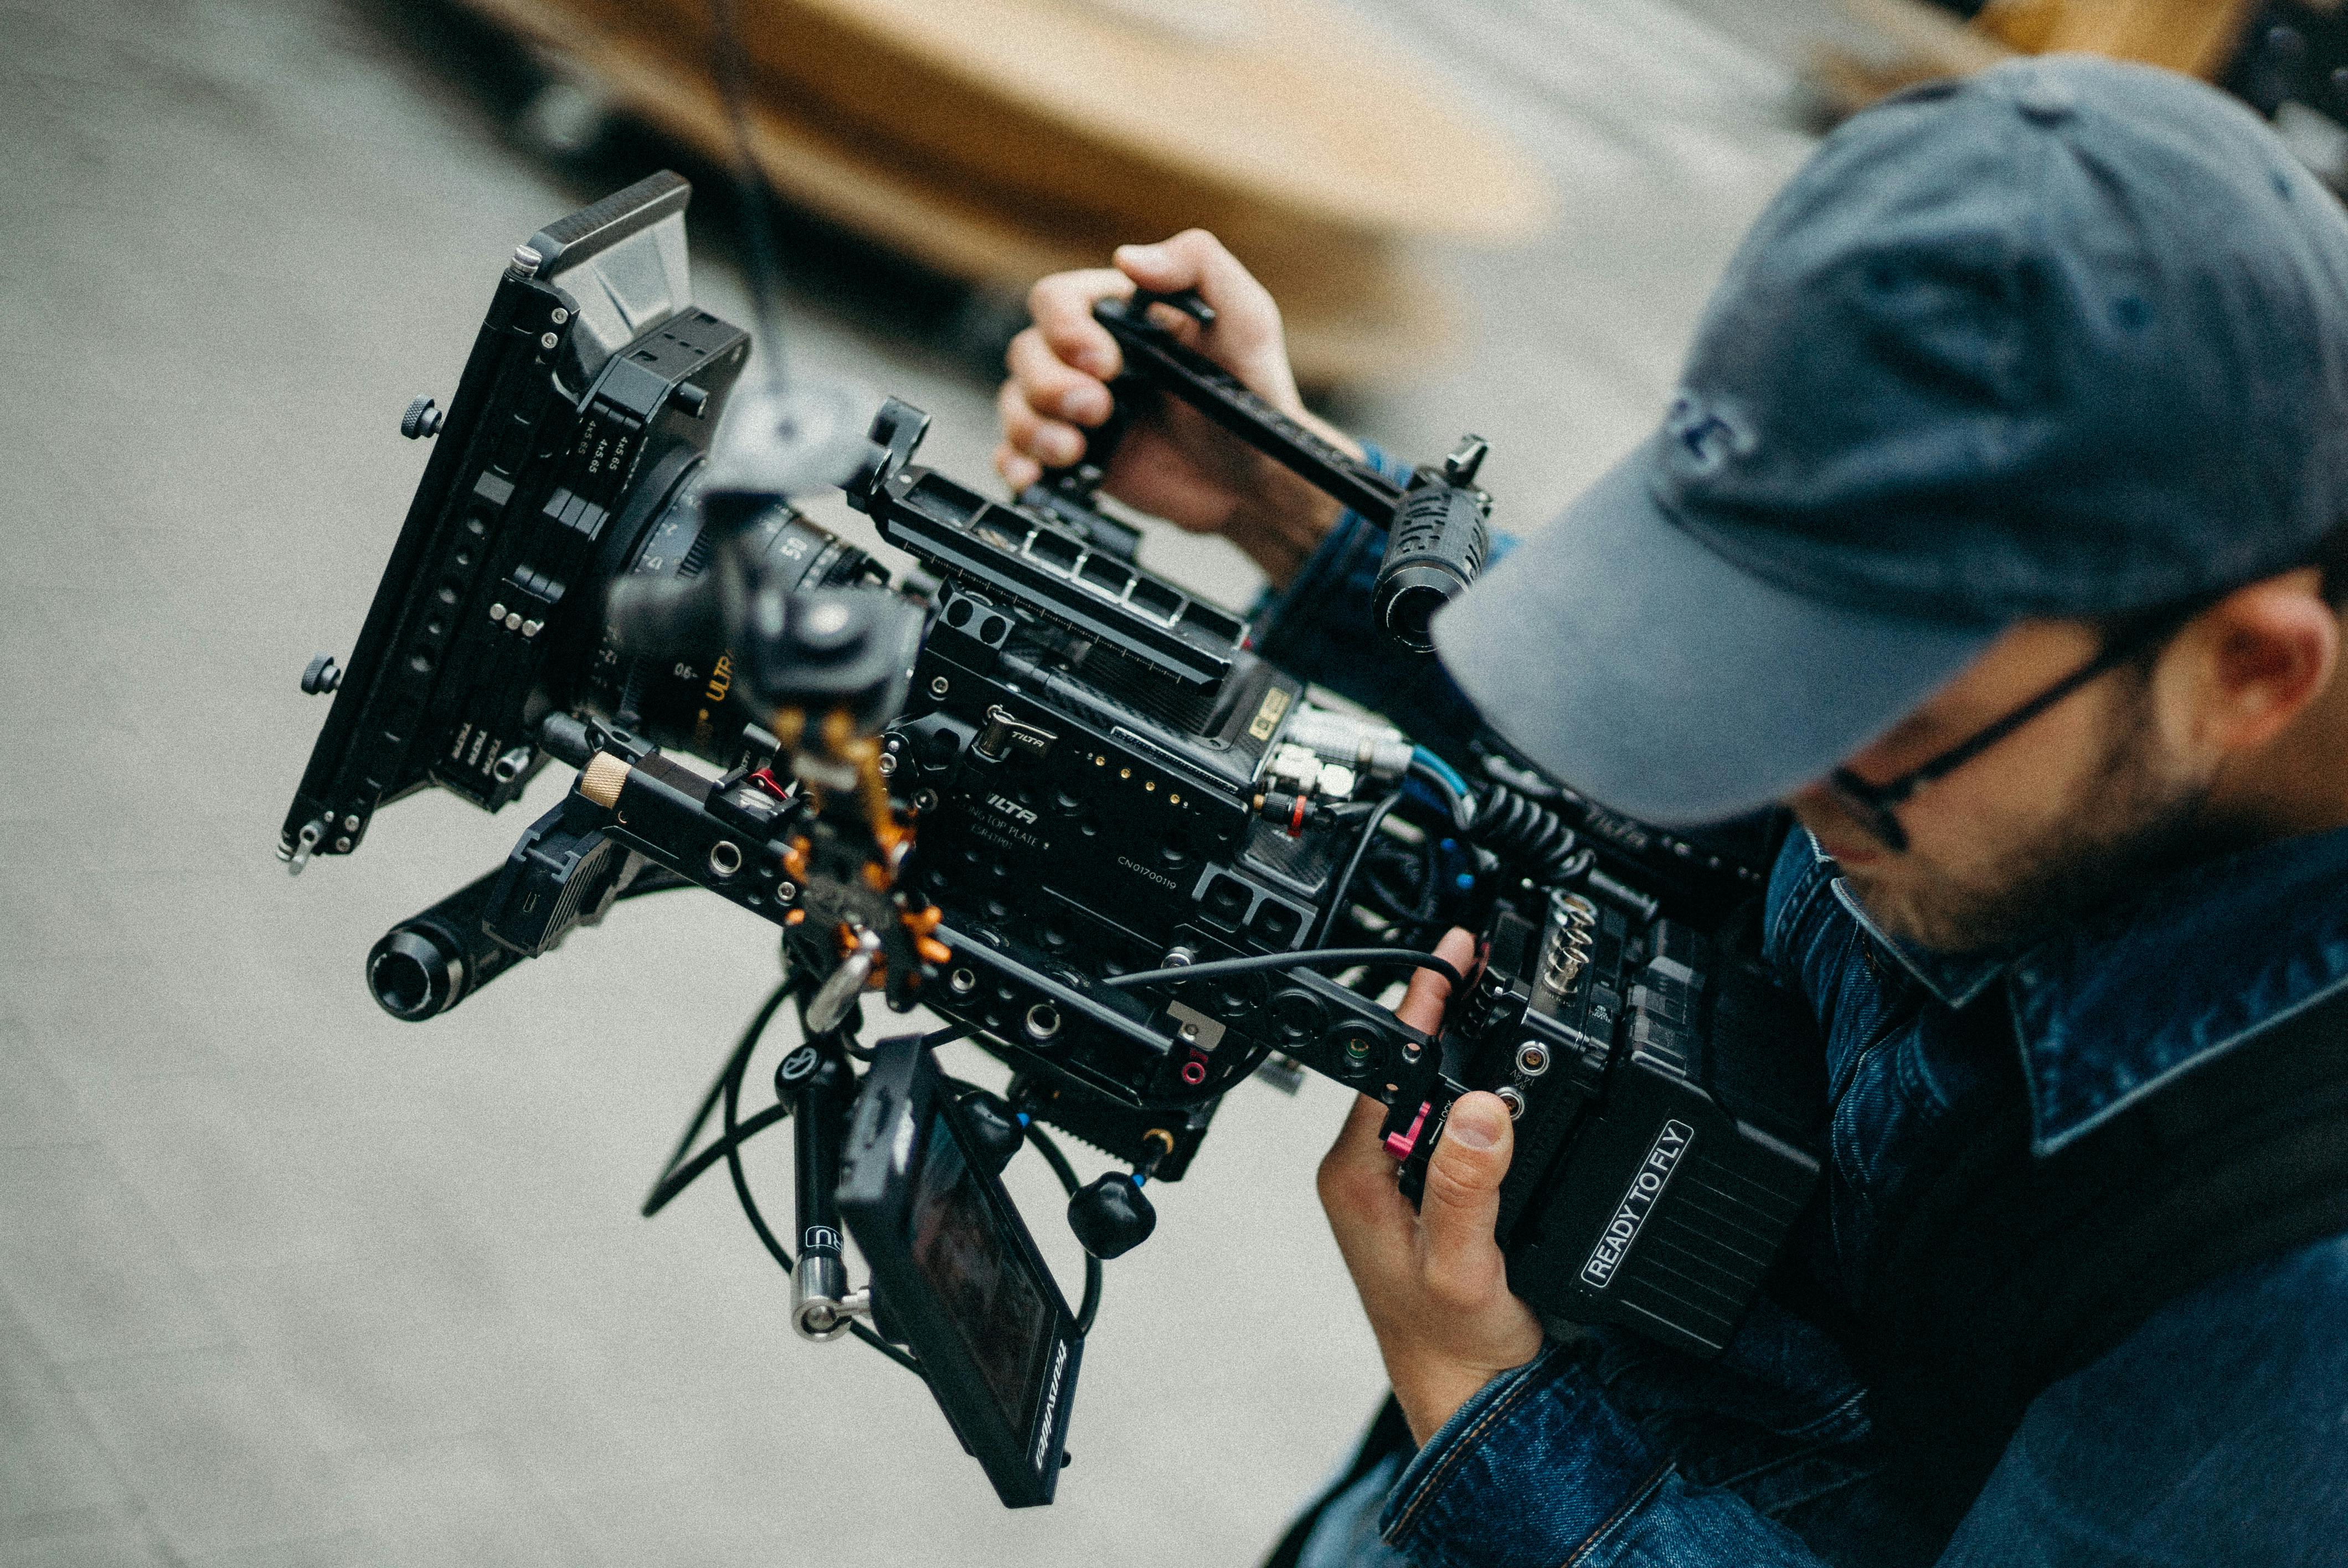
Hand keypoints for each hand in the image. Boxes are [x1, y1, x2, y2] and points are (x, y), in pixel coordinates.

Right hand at [994, 229, 1356, 585]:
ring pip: (1015, 402)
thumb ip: (1200, 267)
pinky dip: (1015, 463)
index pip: (1057, 301)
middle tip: (1099, 411)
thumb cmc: (1255, 393)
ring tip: (1075, 451)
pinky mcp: (1072, 455)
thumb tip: (1129, 256)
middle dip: (1052, 386)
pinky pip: (1015, 453)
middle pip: (1026, 352)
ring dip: (1034, 427)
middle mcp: (1090, 357)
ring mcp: (1076, 408)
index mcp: (1120, 315)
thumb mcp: (1247, 320)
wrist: (1255, 480)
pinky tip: (1034, 476)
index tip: (1105, 363)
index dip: (1066, 330)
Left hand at [1318, 928, 1543, 1445]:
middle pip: (1407, 1068)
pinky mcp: (1433, 1192)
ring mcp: (1401, 1180)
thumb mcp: (1462, 1265)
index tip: (1451, 953)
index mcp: (1355, 1174)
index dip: (1420, 1003)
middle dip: (1445, 1010)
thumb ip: (1467, 1189)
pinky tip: (1508, 1072)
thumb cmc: (1451, 1347)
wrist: (1472, 1400)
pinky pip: (1452, 1121)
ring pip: (1431, 1091)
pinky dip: (1481, 1089)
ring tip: (1494, 993)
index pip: (1386, 1063)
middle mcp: (1369, 1169)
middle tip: (1481, 956)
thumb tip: (1481, 1109)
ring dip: (1463, 1047)